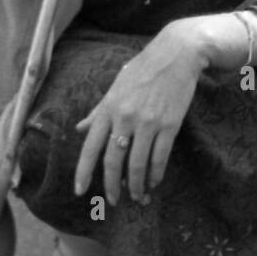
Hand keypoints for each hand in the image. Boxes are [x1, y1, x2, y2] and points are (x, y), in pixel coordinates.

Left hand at [74, 23, 206, 205]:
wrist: (176, 54)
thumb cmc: (143, 69)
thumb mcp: (116, 87)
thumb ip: (98, 111)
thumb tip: (80, 129)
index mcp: (108, 109)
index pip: (91, 147)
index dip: (84, 171)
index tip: (80, 191)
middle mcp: (125, 117)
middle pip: (113, 160)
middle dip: (112, 185)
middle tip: (114, 200)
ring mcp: (148, 122)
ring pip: (137, 163)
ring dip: (136, 185)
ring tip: (136, 196)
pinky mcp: (169, 125)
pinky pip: (160, 157)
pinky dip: (155, 173)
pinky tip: (154, 181)